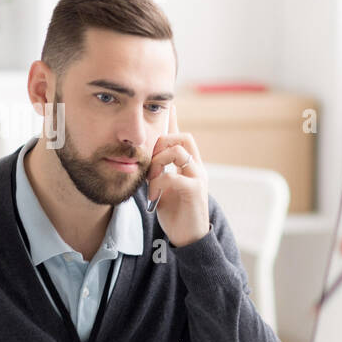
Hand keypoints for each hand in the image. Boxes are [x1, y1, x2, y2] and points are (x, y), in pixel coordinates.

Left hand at [146, 102, 209, 246]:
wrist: (188, 238)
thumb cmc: (175, 212)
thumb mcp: (163, 187)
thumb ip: (157, 172)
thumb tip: (143, 160)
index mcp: (190, 164)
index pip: (182, 136)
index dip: (173, 120)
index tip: (168, 103)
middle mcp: (197, 167)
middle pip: (183, 137)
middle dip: (162, 144)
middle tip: (151, 164)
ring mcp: (198, 178)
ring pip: (178, 151)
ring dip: (158, 162)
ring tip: (152, 180)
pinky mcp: (195, 191)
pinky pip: (173, 176)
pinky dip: (158, 183)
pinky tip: (154, 196)